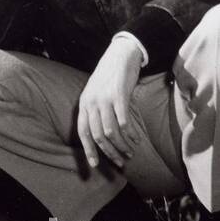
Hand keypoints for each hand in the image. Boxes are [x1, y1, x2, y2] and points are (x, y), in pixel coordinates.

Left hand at [76, 37, 145, 170]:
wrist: (120, 55)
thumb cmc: (109, 77)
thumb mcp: (96, 94)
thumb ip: (96, 111)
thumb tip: (102, 135)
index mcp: (83, 104)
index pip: (82, 132)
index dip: (88, 150)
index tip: (95, 165)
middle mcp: (91, 103)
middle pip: (97, 136)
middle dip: (109, 152)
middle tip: (120, 162)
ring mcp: (104, 99)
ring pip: (110, 132)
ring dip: (122, 145)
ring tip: (130, 152)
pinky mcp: (119, 96)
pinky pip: (123, 122)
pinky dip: (130, 134)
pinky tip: (137, 139)